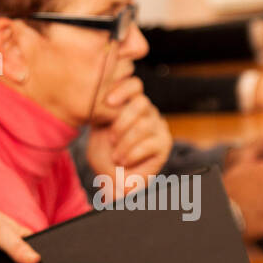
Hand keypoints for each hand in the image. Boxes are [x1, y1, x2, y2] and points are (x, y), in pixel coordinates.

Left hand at [86, 75, 172, 194]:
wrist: (113, 178)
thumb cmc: (104, 153)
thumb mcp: (97, 134)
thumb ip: (103, 118)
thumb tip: (106, 103)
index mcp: (130, 103)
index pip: (133, 85)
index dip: (123, 89)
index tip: (108, 102)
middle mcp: (146, 110)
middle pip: (141, 103)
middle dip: (122, 121)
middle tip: (111, 139)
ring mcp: (157, 125)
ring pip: (144, 124)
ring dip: (126, 142)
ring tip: (116, 156)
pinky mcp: (164, 142)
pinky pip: (150, 143)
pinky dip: (133, 154)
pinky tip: (123, 160)